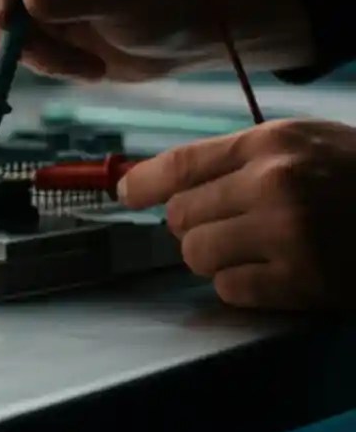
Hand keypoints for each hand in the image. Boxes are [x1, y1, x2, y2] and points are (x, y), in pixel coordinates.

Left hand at [119, 119, 355, 310]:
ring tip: (249, 250)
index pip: (179, 164)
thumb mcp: (304, 142)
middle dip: (192, 225)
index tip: (127, 194)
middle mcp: (273, 184)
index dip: (142, 183)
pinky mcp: (304, 279)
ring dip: (214, 258)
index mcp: (270, 143)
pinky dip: (242, 286)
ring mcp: (288, 233)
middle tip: (225, 226)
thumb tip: (165, 180)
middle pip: (180, 216)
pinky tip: (271, 273)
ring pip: (197, 255)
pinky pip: (231, 289)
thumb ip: (240, 158)